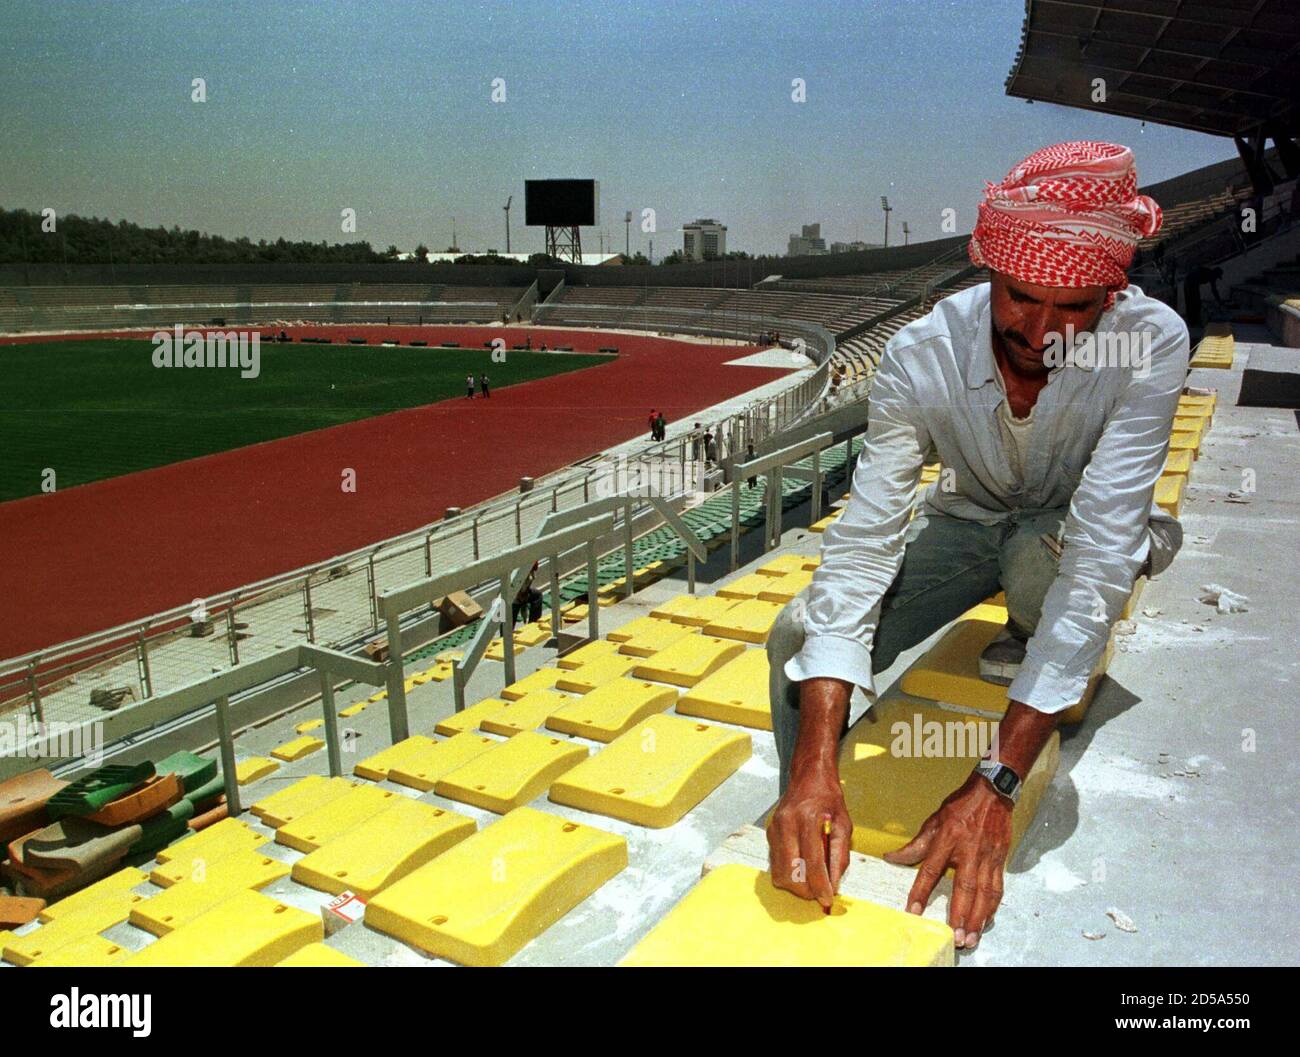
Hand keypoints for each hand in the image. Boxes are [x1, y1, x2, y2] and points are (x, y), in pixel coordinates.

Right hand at [766, 761, 852, 910]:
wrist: (808, 777)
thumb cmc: (829, 800)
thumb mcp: (844, 824)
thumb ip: (839, 855)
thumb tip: (834, 884)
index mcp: (808, 819)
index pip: (812, 861)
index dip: (819, 885)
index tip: (827, 900)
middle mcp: (787, 823)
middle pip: (790, 871)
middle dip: (805, 890)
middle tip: (819, 893)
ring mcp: (774, 828)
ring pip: (779, 872)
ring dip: (795, 885)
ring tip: (811, 883)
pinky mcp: (769, 833)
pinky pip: (775, 863)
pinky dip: (788, 873)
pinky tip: (801, 868)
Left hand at [883, 771, 1011, 948]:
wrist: (992, 793)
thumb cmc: (960, 807)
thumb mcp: (934, 821)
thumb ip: (915, 845)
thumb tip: (892, 858)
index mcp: (947, 839)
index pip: (930, 870)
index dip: (921, 891)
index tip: (914, 911)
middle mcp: (968, 850)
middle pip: (964, 887)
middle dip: (960, 915)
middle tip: (957, 937)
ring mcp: (987, 856)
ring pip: (984, 893)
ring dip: (978, 917)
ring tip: (972, 937)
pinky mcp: (1000, 860)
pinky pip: (997, 888)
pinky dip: (992, 907)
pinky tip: (986, 920)